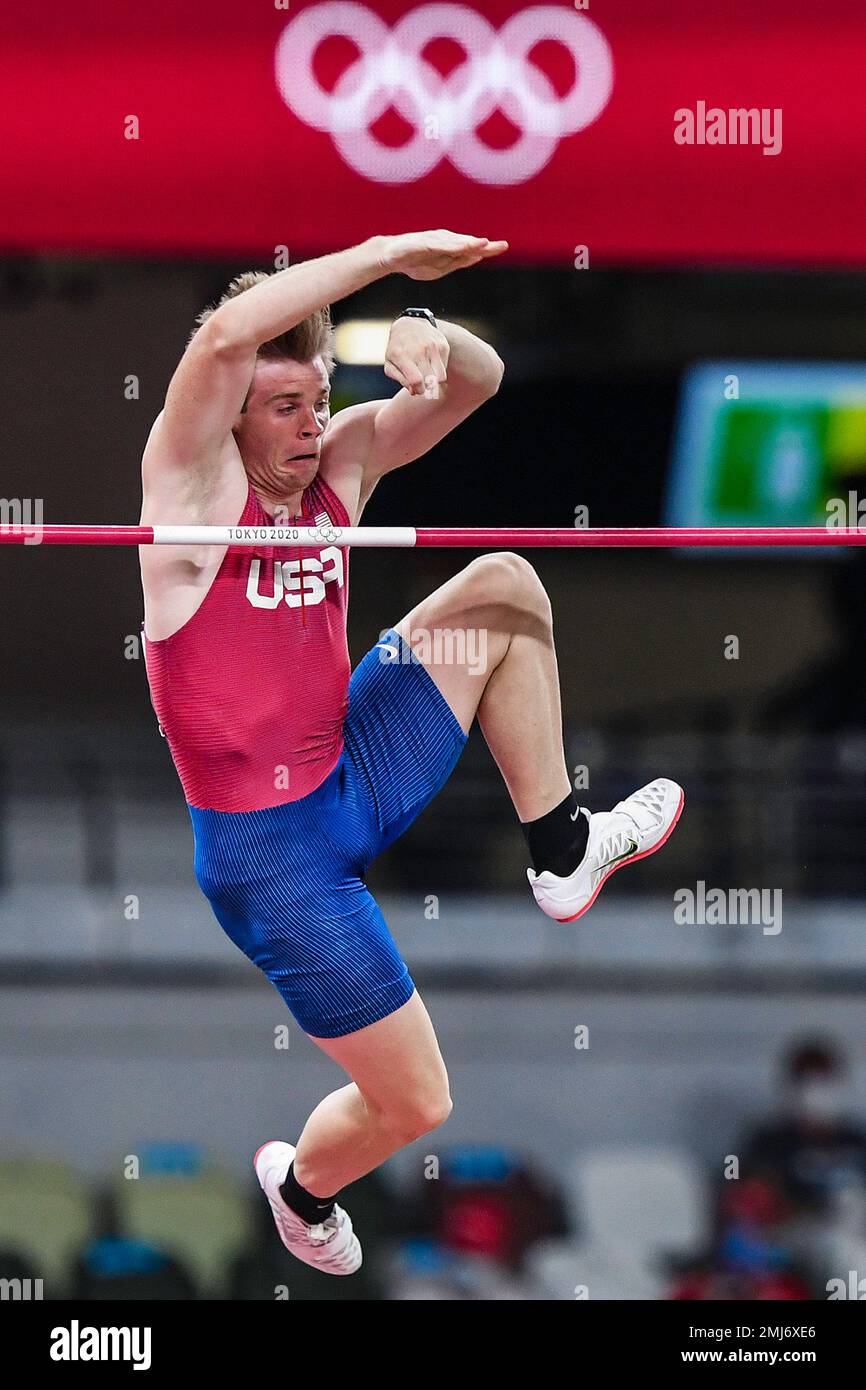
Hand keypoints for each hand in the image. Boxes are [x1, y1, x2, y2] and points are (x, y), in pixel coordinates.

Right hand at [378, 230, 507, 280]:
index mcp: (450, 249)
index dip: (488, 248)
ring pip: (456, 243)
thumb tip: (476, 257)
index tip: (504, 246)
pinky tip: (462, 246)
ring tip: (486, 245)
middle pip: (468, 243)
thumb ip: (456, 262)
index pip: (472, 249)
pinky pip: (439, 245)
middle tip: (503, 245)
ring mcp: (434, 241)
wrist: (390, 256)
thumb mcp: (439, 268)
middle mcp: (445, 241)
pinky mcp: (423, 243)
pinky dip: (451, 245)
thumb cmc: (415, 262)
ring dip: (471, 243)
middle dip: (485, 245)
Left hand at [384, 318, 449, 397]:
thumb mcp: (390, 364)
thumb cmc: (398, 349)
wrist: (410, 325)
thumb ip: (400, 379)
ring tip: (427, 377)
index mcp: (402, 356)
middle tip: (422, 385)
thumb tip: (414, 391)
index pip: (416, 380)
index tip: (417, 390)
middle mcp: (419, 350)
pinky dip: (438, 371)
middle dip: (426, 388)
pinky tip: (430, 365)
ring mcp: (432, 347)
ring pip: (440, 377)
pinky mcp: (443, 346)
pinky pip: (444, 368)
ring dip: (434, 382)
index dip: (419, 390)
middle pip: (430, 381)